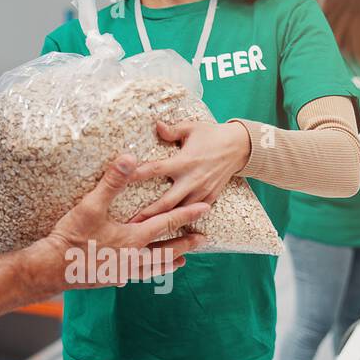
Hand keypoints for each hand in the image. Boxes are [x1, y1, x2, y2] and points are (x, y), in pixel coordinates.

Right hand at [29, 155, 209, 289]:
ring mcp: (122, 271)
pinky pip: (134, 277)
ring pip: (153, 268)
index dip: (187, 214)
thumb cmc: (72, 237)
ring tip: (182, 262)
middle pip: (166, 250)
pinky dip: (144, 274)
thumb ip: (112, 182)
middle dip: (186, 244)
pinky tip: (139, 273)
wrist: (52, 268)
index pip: (167, 223)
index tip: (205, 208)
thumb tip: (129, 157)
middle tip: (203, 240)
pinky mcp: (110, 279)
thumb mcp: (91, 205)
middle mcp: (132, 257)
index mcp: (133, 238)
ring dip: (169, 263)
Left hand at [127, 120, 250, 222]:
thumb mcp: (191, 128)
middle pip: (165, 202)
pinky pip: (193, 215)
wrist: (239, 147)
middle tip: (128, 225)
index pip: (156, 169)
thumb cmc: (211, 135)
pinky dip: (181, 224)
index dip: (137, 175)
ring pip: (179, 213)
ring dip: (163, 224)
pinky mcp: (210, 198)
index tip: (120, 181)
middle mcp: (192, 180)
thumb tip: (156, 125)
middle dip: (147, 215)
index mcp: (184, 162)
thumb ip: (172, 130)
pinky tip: (167, 233)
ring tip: (144, 234)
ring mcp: (202, 192)